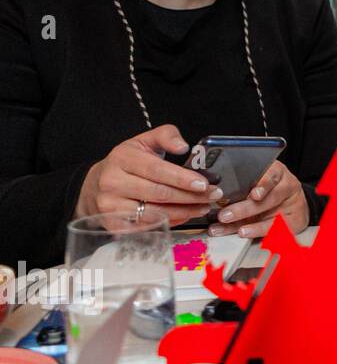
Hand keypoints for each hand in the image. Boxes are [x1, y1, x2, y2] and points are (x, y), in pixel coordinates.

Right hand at [76, 124, 224, 226]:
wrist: (95, 185)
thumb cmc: (128, 162)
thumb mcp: (144, 141)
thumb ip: (166, 136)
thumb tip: (183, 146)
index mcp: (122, 158)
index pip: (156, 170)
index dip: (181, 178)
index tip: (204, 183)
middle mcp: (112, 182)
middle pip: (158, 194)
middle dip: (190, 197)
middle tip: (213, 196)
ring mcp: (110, 206)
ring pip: (155, 213)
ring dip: (184, 212)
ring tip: (204, 207)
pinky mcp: (113, 225)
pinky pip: (147, 227)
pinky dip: (169, 223)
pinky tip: (185, 216)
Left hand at [207, 160, 307, 238]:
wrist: (291, 201)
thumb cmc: (266, 188)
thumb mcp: (254, 180)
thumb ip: (239, 185)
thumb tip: (211, 192)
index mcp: (276, 171)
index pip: (271, 174)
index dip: (263, 184)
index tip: (254, 194)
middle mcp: (287, 186)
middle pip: (270, 198)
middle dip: (246, 209)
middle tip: (226, 216)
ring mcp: (293, 204)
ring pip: (274, 216)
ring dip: (253, 225)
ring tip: (237, 230)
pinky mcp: (296, 220)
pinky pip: (279, 230)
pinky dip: (260, 233)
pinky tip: (246, 234)